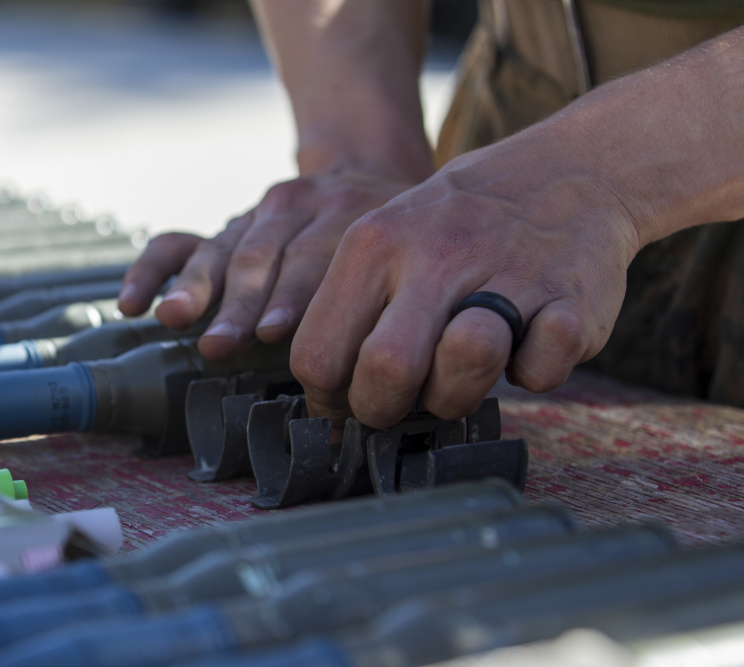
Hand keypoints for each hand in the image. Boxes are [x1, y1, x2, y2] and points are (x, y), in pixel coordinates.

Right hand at [118, 167, 423, 359]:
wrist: (367, 172)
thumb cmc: (393, 241)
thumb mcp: (408, 255)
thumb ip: (394, 301)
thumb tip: (394, 370)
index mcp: (347, 218)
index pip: (313, 259)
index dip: (292, 297)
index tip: (275, 332)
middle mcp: (296, 212)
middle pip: (261, 257)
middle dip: (239, 304)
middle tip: (224, 343)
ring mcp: (255, 218)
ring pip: (222, 250)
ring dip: (197, 289)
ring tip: (178, 319)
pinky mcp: (226, 229)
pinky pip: (179, 244)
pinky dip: (151, 272)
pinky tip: (132, 303)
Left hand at [291, 121, 643, 429]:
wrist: (573, 169)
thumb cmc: (460, 227)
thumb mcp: (387, 240)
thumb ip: (349, 314)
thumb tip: (325, 410)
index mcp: (374, 245)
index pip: (317, 358)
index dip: (331, 400)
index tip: (354, 398)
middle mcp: (437, 255)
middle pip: (384, 373)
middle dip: (387, 409)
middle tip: (406, 397)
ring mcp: (508, 274)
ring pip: (459, 374)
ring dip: (457, 393)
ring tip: (463, 367)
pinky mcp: (573, 300)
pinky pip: (539, 375)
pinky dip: (534, 371)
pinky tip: (530, 338)